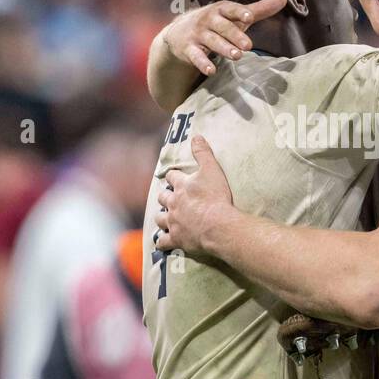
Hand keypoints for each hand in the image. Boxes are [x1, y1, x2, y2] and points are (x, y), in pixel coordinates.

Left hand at [154, 135, 233, 256]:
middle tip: (170, 197)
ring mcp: (173, 222)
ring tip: (165, 217)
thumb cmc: (216, 197)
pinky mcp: (176, 239)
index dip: (173, 176)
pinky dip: (162, 241)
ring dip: (161, 217)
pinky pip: (163, 242)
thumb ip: (203, 152)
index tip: (174, 176)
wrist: (218, 225)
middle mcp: (173, 203)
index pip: (172, 177)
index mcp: (181, 186)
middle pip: (163, 197)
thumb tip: (196, 136)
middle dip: (165, 196)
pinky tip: (162, 242)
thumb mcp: (212, 169)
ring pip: (160, 219)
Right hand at [165, 0, 287, 75]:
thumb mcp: (235, 15)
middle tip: (248, 46)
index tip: (250, 17)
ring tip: (237, 56)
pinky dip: (202, 63)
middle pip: (222, 27)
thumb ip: (259, 10)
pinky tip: (211, 70)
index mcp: (221, 10)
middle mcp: (208, 20)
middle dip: (235, 35)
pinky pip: (196, 56)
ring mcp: (198, 35)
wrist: (179, 31)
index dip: (240, 12)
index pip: (231, 9)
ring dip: (223, 48)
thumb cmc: (216, 23)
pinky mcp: (189, 49)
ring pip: (211, 41)